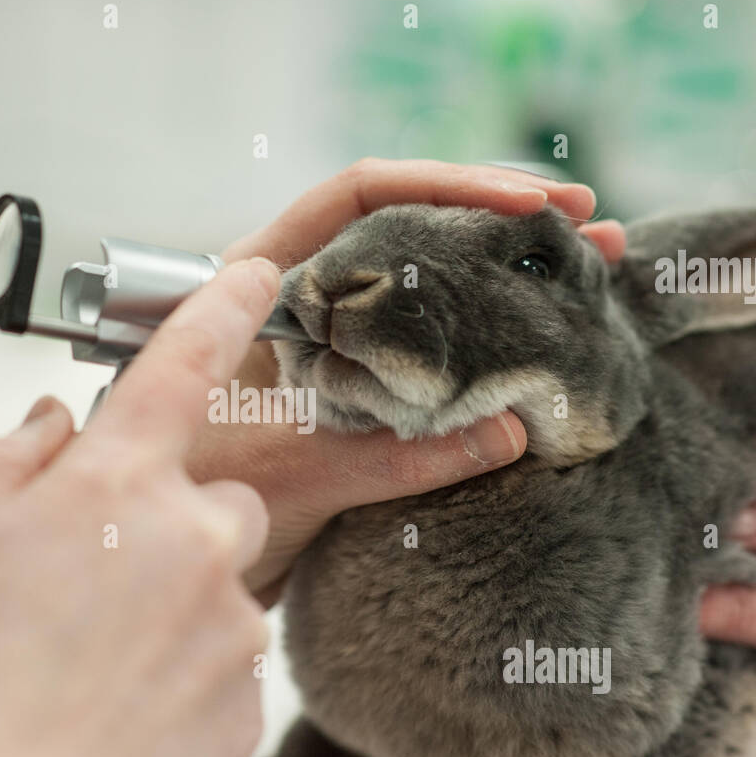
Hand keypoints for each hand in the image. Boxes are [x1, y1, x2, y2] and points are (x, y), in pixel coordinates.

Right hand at [0, 258, 283, 756]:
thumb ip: (10, 464)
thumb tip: (49, 418)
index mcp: (113, 486)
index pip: (181, 368)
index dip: (223, 308)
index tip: (257, 273)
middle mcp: (192, 538)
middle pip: (225, 503)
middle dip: (183, 529)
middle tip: (111, 590)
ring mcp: (229, 623)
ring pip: (225, 592)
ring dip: (181, 614)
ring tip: (104, 672)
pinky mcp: (249, 700)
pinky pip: (230, 668)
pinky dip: (191, 681)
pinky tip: (130, 717)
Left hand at [191, 159, 626, 596]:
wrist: (160, 570)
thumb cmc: (191, 507)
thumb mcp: (295, 473)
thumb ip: (397, 453)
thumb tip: (511, 427)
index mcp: (260, 283)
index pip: (359, 196)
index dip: (447, 186)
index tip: (528, 204)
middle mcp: (298, 299)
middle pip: (405, 231)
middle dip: (499, 223)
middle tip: (586, 228)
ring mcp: (330, 343)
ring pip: (423, 289)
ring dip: (503, 276)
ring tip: (595, 269)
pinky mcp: (353, 390)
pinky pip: (425, 350)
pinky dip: (484, 341)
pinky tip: (544, 340)